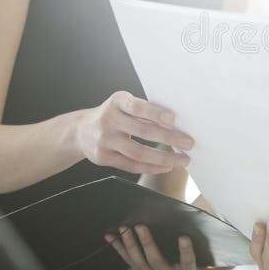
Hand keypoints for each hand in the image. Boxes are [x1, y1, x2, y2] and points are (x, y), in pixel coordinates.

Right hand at [76, 91, 193, 174]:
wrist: (80, 131)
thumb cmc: (113, 115)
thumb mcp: (123, 104)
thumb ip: (144, 110)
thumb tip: (176, 122)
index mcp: (117, 102)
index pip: (137, 107)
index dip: (155, 113)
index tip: (174, 119)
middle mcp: (109, 120)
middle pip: (142, 131)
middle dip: (169, 138)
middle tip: (188, 143)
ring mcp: (104, 140)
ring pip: (138, 153)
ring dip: (164, 158)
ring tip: (182, 160)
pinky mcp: (103, 157)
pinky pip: (131, 165)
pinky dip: (151, 168)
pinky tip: (166, 167)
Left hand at [105, 224, 233, 269]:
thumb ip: (221, 267)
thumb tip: (235, 258)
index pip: (188, 262)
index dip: (185, 251)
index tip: (184, 237)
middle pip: (156, 260)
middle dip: (147, 243)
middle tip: (140, 226)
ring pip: (139, 260)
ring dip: (130, 244)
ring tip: (124, 228)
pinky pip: (128, 260)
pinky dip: (118, 248)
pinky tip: (110, 236)